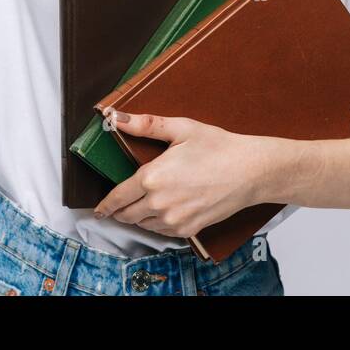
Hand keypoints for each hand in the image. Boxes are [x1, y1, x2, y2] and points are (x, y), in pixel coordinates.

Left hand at [92, 109, 268, 238]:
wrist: (250, 171)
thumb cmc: (218, 147)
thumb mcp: (181, 129)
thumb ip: (145, 125)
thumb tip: (116, 117)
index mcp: (152, 177)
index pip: (118, 197)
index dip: (105, 204)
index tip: (99, 209)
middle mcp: (159, 203)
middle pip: (127, 215)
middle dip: (119, 211)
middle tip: (115, 208)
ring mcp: (174, 219)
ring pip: (144, 225)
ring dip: (138, 218)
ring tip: (139, 208)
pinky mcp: (189, 229)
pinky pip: (162, 232)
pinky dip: (157, 225)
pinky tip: (161, 213)